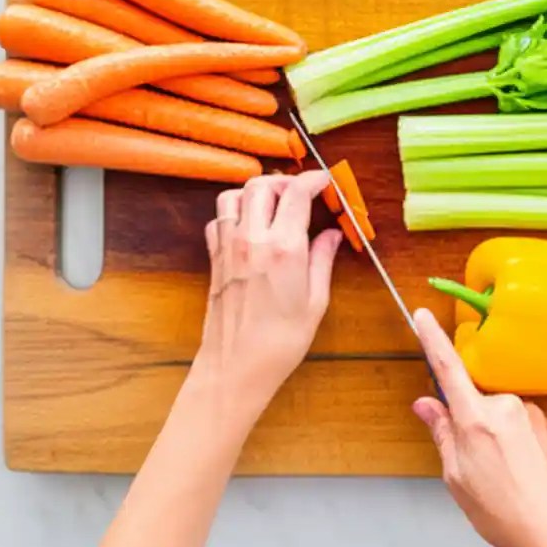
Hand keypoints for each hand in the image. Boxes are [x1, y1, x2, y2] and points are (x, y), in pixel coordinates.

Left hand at [193, 171, 342, 407]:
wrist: (236, 366)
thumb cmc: (281, 342)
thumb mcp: (315, 302)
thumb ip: (323, 260)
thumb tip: (332, 234)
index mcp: (284, 249)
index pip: (296, 193)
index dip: (313, 180)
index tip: (324, 181)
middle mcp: (253, 240)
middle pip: (262, 185)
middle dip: (284, 181)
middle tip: (300, 192)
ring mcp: (229, 247)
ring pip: (234, 195)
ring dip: (255, 192)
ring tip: (273, 204)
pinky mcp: (214, 258)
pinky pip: (219, 219)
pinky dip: (234, 212)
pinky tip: (249, 226)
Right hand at [411, 309, 546, 546]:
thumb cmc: (505, 513)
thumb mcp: (456, 476)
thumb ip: (441, 433)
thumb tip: (426, 406)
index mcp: (477, 419)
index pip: (447, 367)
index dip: (432, 339)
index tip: (422, 316)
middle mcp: (507, 407)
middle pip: (472, 398)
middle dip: (465, 422)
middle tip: (472, 463)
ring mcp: (530, 413)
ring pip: (495, 413)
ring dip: (490, 434)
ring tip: (499, 475)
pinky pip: (516, 422)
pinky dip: (509, 441)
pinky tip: (516, 471)